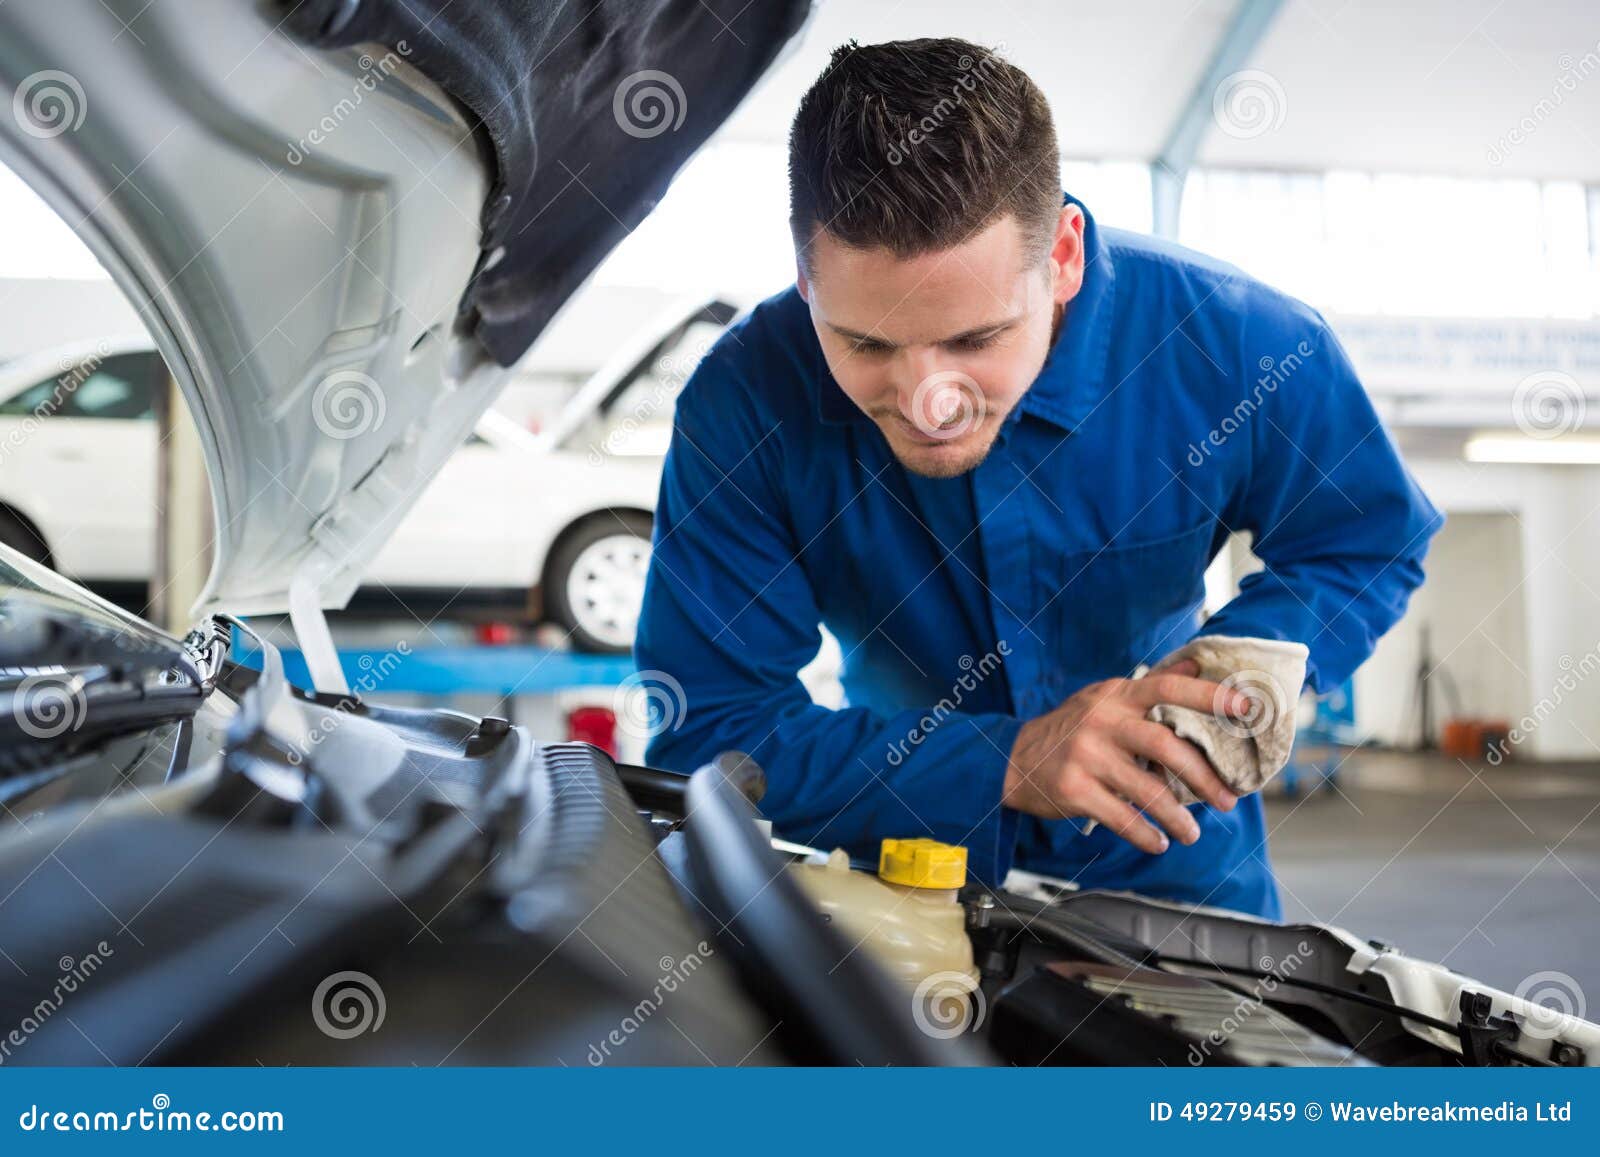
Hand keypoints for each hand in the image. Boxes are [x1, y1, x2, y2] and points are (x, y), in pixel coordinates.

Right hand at [1003, 661, 1245, 853]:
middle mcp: (1102, 721)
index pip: (1168, 687)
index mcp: (1116, 696)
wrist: (1014, 758)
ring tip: (1191, 833)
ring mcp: (1087, 755)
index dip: (1209, 696)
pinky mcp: (1074, 789)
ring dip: (1177, 817)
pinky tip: (1158, 843)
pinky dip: (1145, 835)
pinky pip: (1121, 817)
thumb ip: (1150, 686)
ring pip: (1147, 790)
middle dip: (1203, 776)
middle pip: (1165, 745)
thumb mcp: (1106, 698)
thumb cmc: (1072, 729)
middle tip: (1227, 800)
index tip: (1246, 709)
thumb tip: (1196, 663)